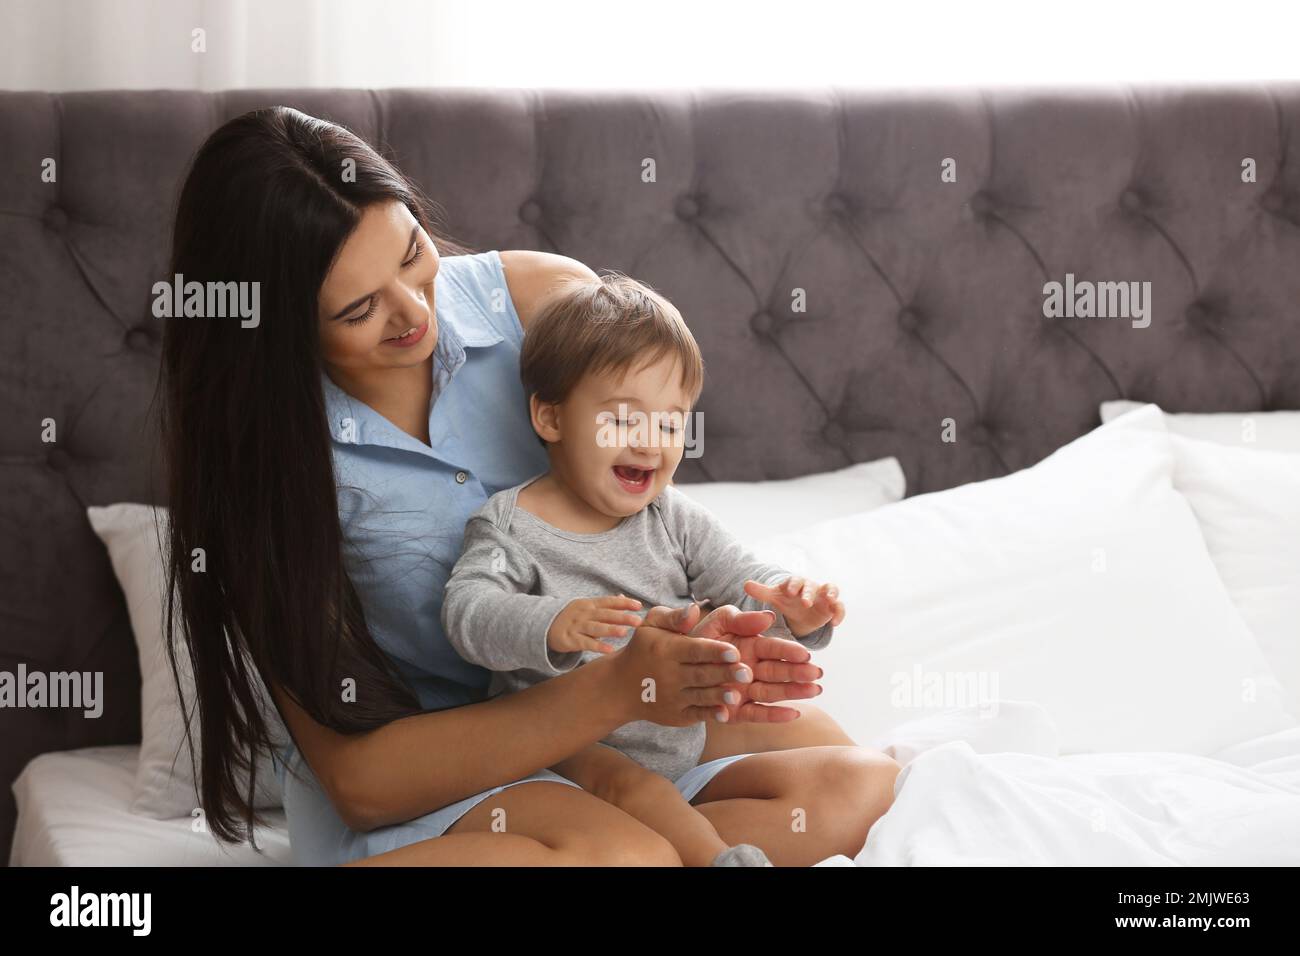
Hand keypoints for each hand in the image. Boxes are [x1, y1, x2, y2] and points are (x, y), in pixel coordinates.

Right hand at [547, 595, 642, 654]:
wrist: (544, 625)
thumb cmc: (572, 617)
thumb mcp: (587, 607)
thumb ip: (605, 604)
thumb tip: (624, 597)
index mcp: (589, 604)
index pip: (609, 602)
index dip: (624, 603)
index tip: (638, 605)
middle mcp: (584, 613)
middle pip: (605, 614)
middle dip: (622, 617)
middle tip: (638, 620)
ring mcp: (576, 626)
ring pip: (596, 628)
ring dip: (610, 630)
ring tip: (624, 632)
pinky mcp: (570, 639)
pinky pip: (586, 643)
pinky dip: (597, 646)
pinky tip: (609, 649)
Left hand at [643, 602, 823, 723]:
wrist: (662, 670)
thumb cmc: (691, 640)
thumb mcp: (711, 624)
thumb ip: (736, 618)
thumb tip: (767, 616)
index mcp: (745, 645)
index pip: (770, 647)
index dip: (787, 650)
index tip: (804, 654)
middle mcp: (748, 667)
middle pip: (777, 670)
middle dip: (797, 672)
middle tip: (817, 674)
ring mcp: (743, 690)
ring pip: (772, 691)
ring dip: (794, 691)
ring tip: (815, 691)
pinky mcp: (735, 711)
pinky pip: (756, 713)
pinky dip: (774, 715)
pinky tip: (794, 714)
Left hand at [743, 576, 844, 638]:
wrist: (800, 612)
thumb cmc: (787, 601)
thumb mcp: (774, 598)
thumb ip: (761, 591)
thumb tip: (745, 584)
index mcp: (796, 583)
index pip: (796, 580)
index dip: (793, 585)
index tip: (789, 592)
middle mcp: (811, 587)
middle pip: (812, 586)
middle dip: (808, 593)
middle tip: (804, 603)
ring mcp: (824, 596)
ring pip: (832, 590)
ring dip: (832, 594)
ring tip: (830, 601)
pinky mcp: (832, 608)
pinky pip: (839, 608)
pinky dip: (839, 613)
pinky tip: (835, 623)